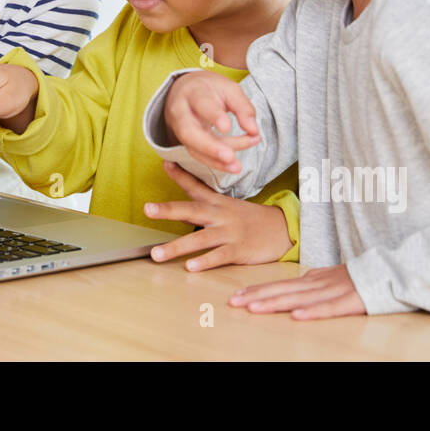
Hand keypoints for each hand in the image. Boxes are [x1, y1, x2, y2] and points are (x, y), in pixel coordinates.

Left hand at [143, 161, 292, 269]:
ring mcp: (229, 232)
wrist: (282, 229)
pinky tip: (191, 267)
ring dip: (177, 247)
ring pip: (200, 239)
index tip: (165, 163)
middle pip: (192, 210)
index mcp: (217, 203)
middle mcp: (220, 215)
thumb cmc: (249, 219)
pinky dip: (205, 261)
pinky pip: (219, 256)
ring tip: (157, 254)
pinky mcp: (239, 250)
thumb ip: (201, 205)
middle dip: (168, 210)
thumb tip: (175, 205)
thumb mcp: (226, 207)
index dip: (180, 175)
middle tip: (147, 209)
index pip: (196, 186)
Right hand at [163, 71, 259, 173]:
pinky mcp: (185, 142)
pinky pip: (198, 155)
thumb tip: (253, 130)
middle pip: (189, 132)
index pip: (201, 104)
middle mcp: (181, 112)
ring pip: (192, 148)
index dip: (213, 116)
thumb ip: (243, 107)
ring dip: (214, 160)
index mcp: (193, 92)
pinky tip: (231, 165)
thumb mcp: (229, 89)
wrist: (186, 90)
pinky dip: (215, 162)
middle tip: (229, 156)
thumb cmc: (209, 89)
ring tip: (235, 167)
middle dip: (209, 147)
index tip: (227, 127)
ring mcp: (180, 129)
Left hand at [229, 264, 366, 318]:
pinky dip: (313, 312)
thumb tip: (295, 287)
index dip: (257, 291)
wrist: (392, 270)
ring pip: (299, 298)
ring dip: (275, 303)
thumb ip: (313, 281)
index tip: (235, 297)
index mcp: (313, 279)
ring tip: (254, 308)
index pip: (279, 285)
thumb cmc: (361, 277)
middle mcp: (318, 284)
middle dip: (257, 297)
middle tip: (234, 303)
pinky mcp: (351, 302)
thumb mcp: (332, 277)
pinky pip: (330, 308)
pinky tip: (297, 316)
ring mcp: (334, 291)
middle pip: (283, 290)